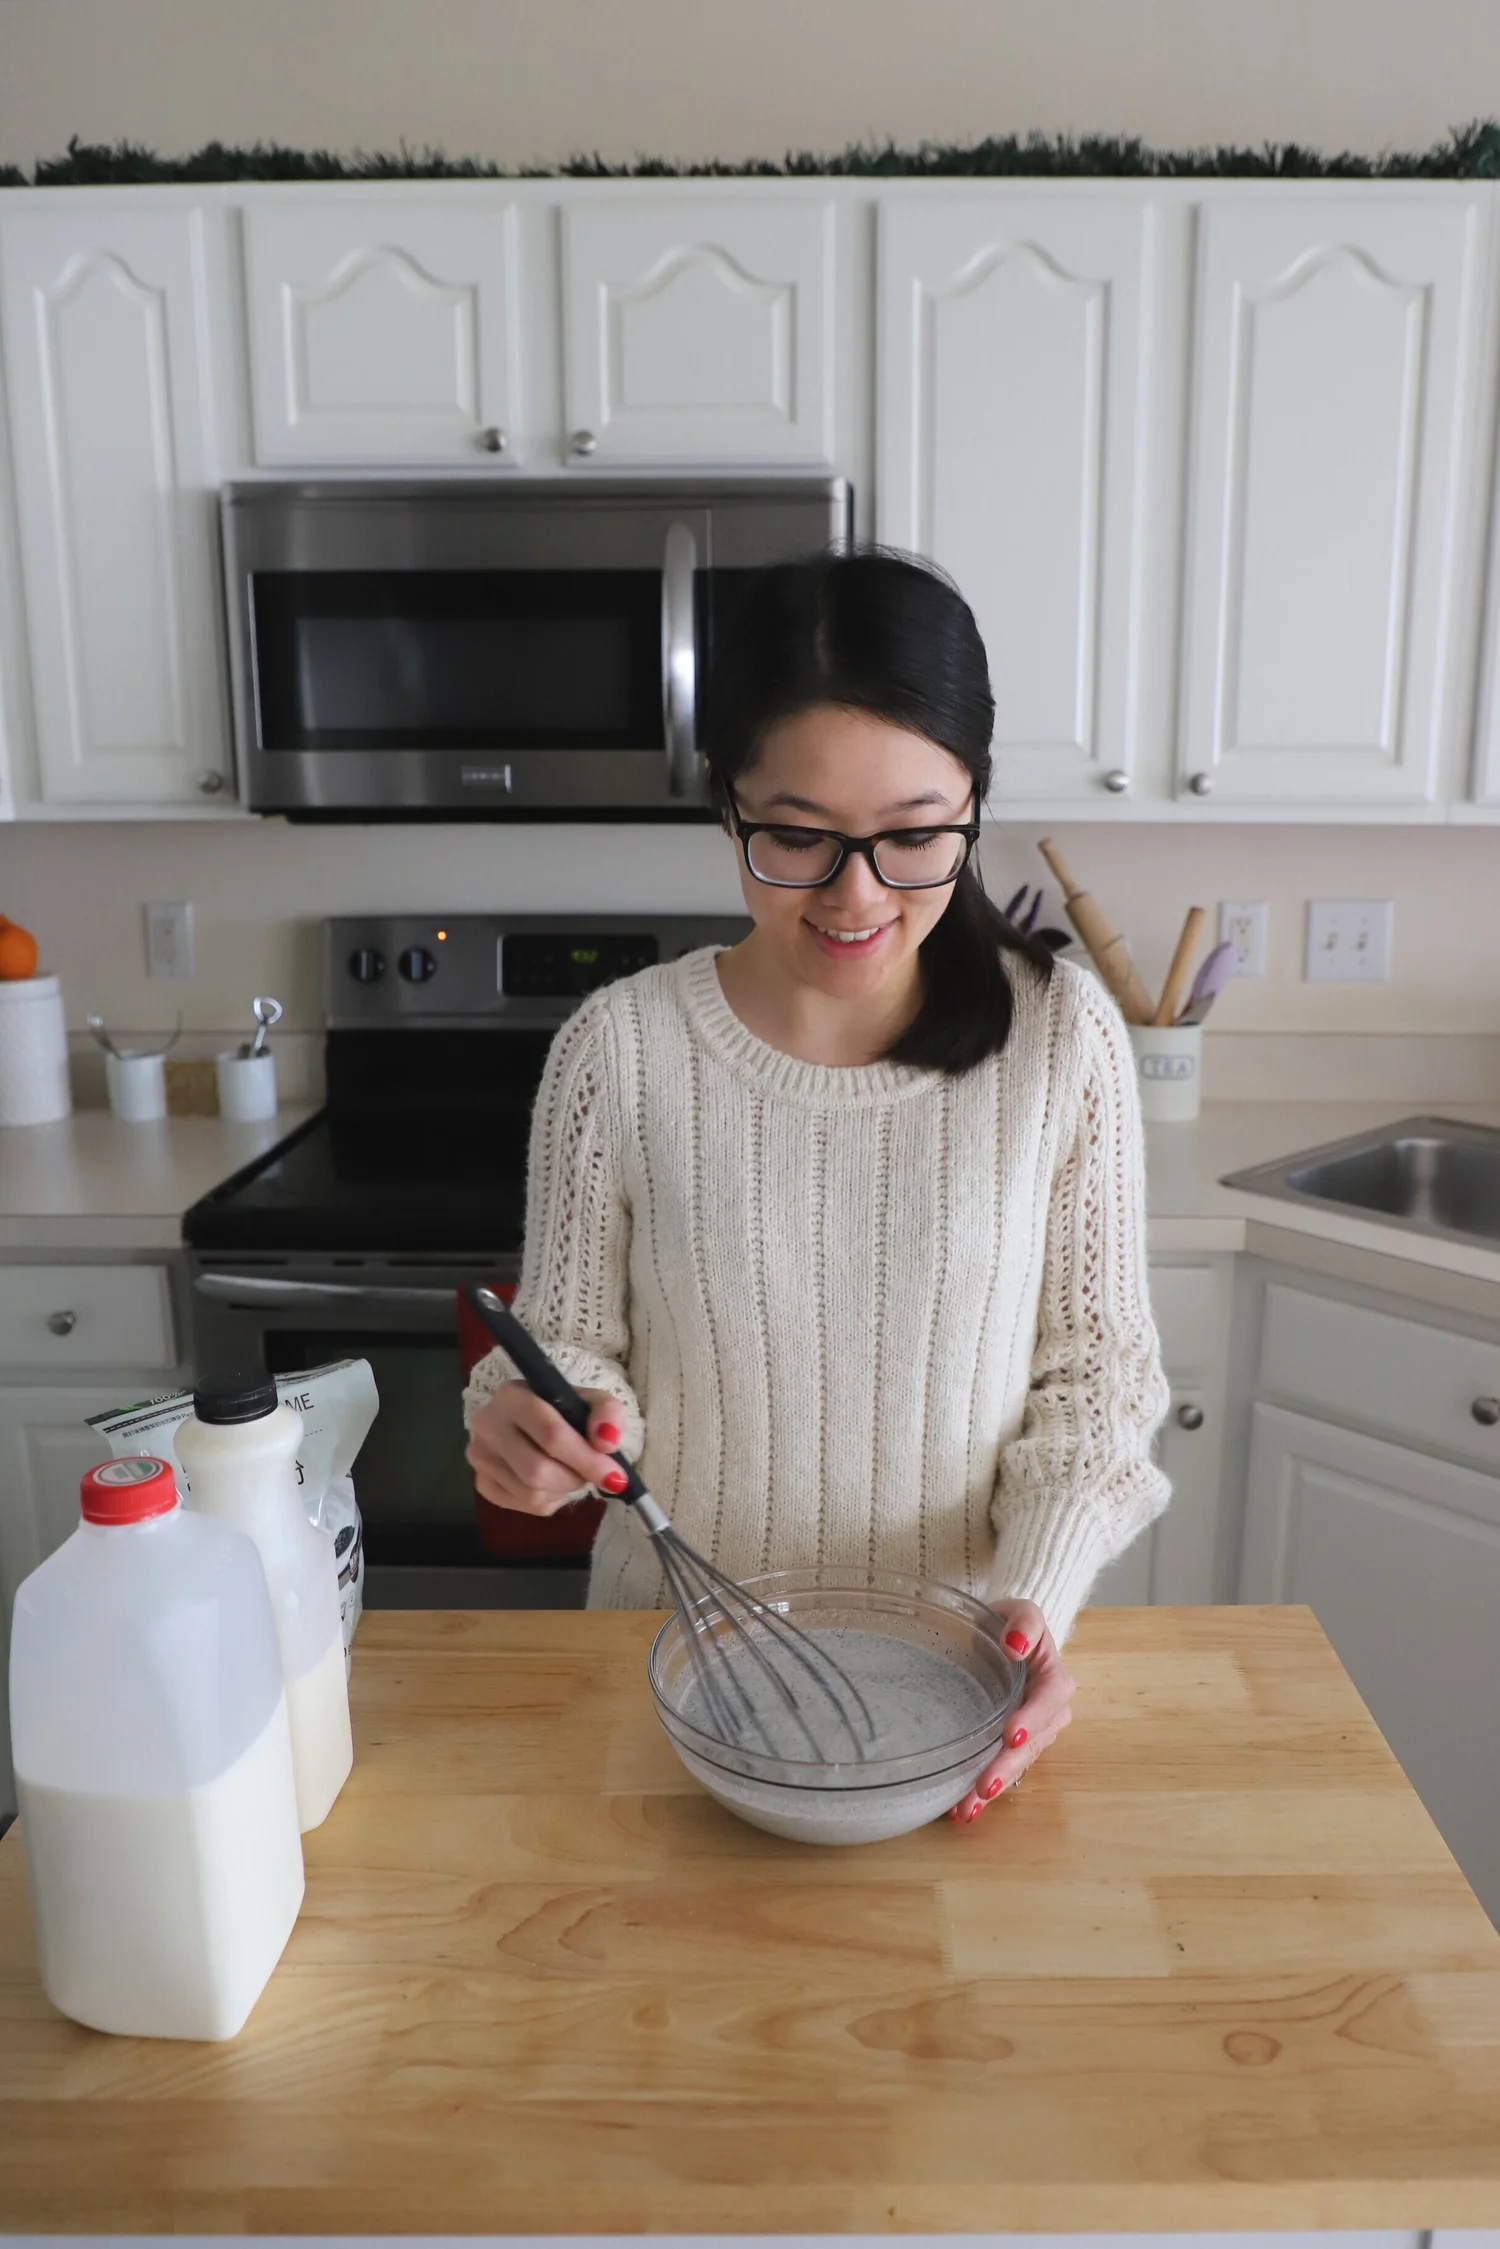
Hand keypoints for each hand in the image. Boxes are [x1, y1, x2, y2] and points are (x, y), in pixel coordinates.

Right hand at [466, 1381, 630, 1516]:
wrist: (528, 1421)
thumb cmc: (562, 1409)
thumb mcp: (590, 1400)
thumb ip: (607, 1413)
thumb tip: (607, 1443)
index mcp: (513, 1396)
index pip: (550, 1434)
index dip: (586, 1458)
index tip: (615, 1476)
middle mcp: (488, 1425)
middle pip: (538, 1470)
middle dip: (575, 1478)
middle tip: (594, 1476)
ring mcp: (481, 1457)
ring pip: (531, 1492)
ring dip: (564, 1489)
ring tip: (572, 1473)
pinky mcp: (482, 1483)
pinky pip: (524, 1505)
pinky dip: (549, 1499)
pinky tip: (553, 1483)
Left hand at [948, 1598, 1074, 1826]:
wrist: (999, 1640)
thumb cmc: (1009, 1624)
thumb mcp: (1020, 1610)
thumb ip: (1025, 1620)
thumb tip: (1016, 1644)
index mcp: (1052, 1676)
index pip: (1051, 1698)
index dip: (1034, 1717)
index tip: (1010, 1735)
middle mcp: (1046, 1711)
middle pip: (1033, 1742)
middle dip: (1008, 1766)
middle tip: (983, 1787)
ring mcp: (1029, 1733)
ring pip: (1017, 1763)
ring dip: (994, 1787)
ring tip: (967, 1810)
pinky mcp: (1008, 1747)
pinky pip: (1001, 1770)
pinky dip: (979, 1791)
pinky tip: (959, 1809)